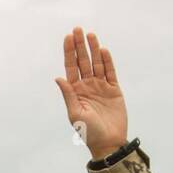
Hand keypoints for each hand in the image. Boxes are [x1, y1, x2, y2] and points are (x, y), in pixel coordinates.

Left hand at [55, 27, 127, 159]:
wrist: (109, 143)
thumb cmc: (89, 132)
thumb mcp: (75, 114)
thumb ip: (68, 95)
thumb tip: (58, 78)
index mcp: (75, 91)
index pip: (71, 67)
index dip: (69, 52)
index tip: (68, 37)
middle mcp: (87, 86)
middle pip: (83, 61)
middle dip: (80, 45)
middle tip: (78, 29)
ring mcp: (101, 87)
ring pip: (97, 63)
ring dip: (94, 49)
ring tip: (91, 35)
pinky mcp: (114, 90)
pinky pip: (110, 72)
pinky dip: (107, 61)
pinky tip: (103, 51)